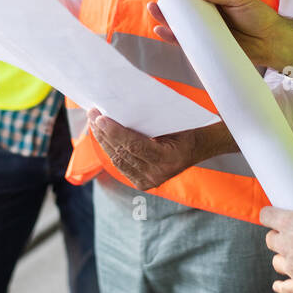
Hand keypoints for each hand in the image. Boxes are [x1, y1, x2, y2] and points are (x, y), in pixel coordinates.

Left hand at [87, 108, 218, 190]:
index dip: (114, 131)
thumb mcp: (171, 120)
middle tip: (93, 114)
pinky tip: (103, 136)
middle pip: (122, 153)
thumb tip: (119, 109)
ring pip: (117, 160)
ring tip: (94, 122)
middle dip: (104, 133)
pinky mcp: (142, 183)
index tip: (101, 117)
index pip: (134, 145)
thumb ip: (148, 121)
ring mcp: (149, 181)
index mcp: (168, 159)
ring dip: (103, 140)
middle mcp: (158, 174)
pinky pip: (121, 165)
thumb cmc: (186, 128)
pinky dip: (110, 150)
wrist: (199, 145)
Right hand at [147, 0, 292, 72]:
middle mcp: (208, 16)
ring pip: (182, 27)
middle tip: (156, 4)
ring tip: (154, 16)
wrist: (273, 42)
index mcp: (215, 0)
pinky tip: (162, 33)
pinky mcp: (209, 48)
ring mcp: (207, 32)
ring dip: (166, 22)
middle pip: (183, 11)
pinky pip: (188, 44)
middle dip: (167, 8)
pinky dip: (174, 39)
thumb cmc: (259, 16)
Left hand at [261, 186, 292, 292]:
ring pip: (277, 263)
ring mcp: (292, 267)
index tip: (271, 216)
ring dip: (282, 260)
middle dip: (277, 238)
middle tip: (288, 237)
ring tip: (292, 258)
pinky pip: (284, 288)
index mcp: (290, 223)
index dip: (268, 216)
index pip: (266, 216)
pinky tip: (280, 285)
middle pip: (270, 241)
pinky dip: (281, 286)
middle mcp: (287, 245)